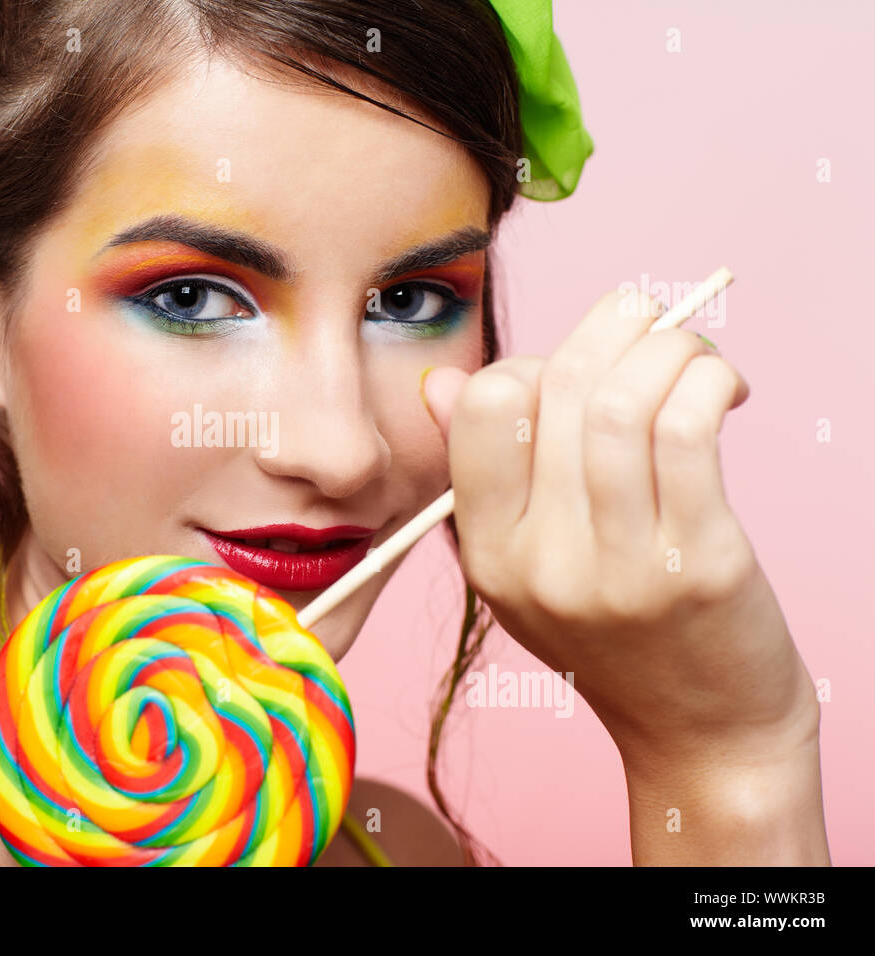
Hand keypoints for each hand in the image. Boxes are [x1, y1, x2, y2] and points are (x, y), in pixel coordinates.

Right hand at [421, 288, 819, 774]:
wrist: (701, 733)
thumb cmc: (622, 635)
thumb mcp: (525, 565)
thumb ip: (486, 473)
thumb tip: (441, 381)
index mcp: (486, 553)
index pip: (482, 409)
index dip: (535, 363)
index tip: (582, 372)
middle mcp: (538, 562)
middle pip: (557, 389)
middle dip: (617, 326)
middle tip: (653, 324)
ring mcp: (615, 569)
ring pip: (619, 402)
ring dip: (671, 348)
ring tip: (697, 357)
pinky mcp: (696, 565)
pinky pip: (687, 431)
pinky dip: (708, 382)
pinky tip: (724, 389)